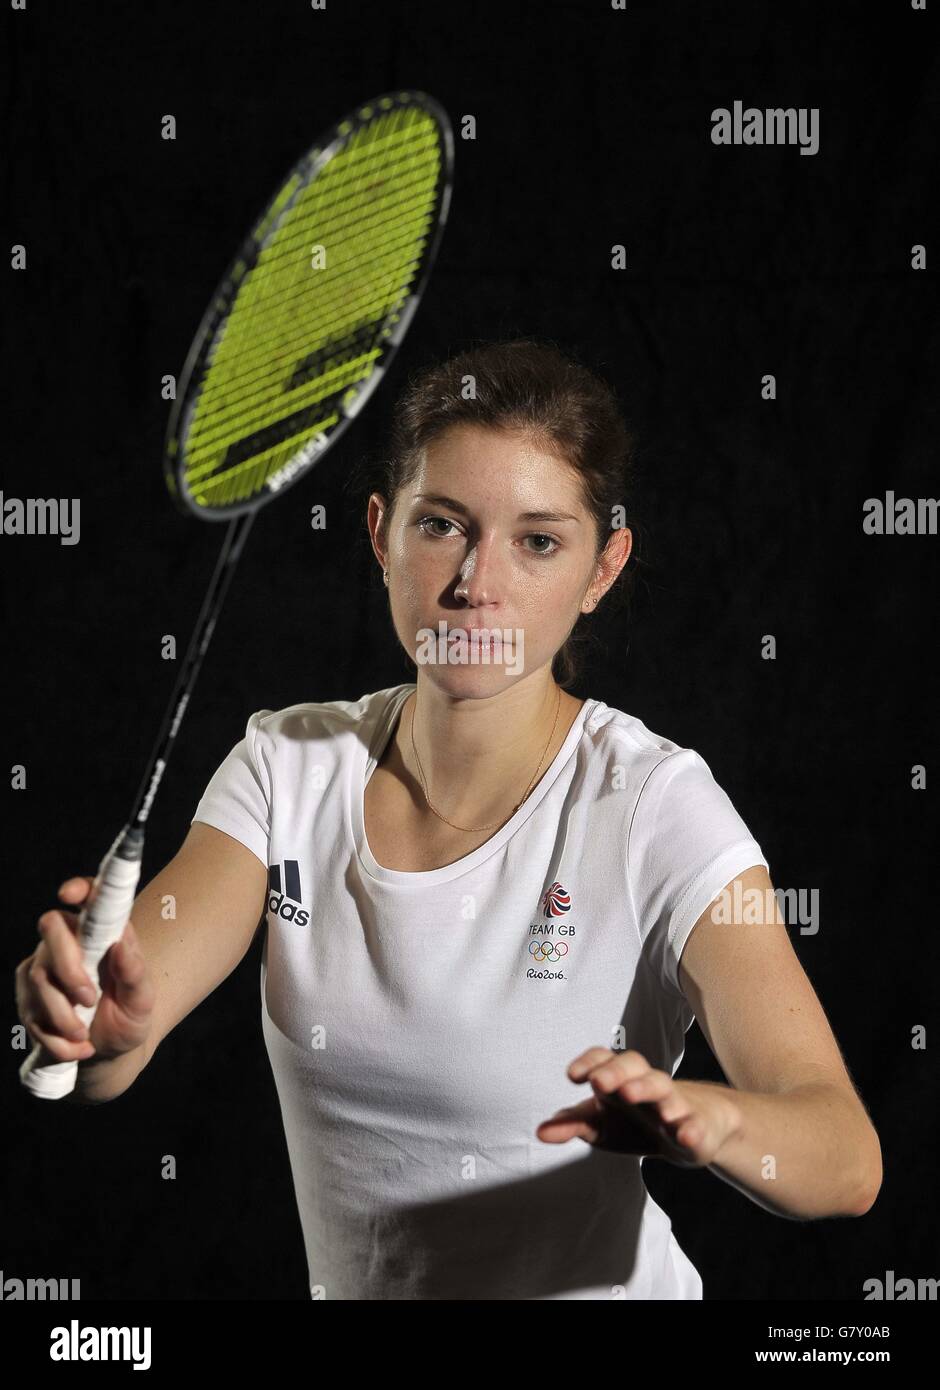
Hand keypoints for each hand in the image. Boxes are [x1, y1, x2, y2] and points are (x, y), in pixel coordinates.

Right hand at [15, 875, 153, 1065]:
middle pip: (51, 930)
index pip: (88, 897)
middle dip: (68, 967)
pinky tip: (78, 1048)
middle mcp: (68, 943)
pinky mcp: (28, 998)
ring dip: (63, 1014)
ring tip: (86, 1035)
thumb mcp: (143, 998)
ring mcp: (43, 969)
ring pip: (37, 977)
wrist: (110, 1051)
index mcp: (100, 933)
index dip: (78, 888)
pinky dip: (56, 1038)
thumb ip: (135, 972)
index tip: (69, 894)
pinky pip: (31, 1013)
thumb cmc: (130, 1013)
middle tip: (90, 999)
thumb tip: (121, 944)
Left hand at [535, 1046, 742, 1167]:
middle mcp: (645, 1084)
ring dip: (646, 1089)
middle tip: (598, 1082)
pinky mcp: (696, 1127)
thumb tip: (540, 1132)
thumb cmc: (636, 1122)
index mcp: (620, 1079)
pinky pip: (695, 1124)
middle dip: (615, 1071)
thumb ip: (572, 1125)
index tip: (572, 1076)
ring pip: (663, 1087)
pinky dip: (690, 1128)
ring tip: (631, 1095)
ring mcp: (673, 1103)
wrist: (690, 1132)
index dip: (589, 1063)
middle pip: (633, 1064)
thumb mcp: (601, 1124)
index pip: (603, 1059)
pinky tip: (683, 1135)